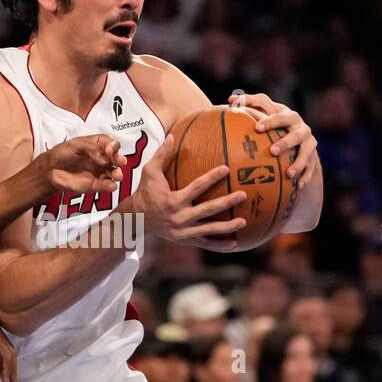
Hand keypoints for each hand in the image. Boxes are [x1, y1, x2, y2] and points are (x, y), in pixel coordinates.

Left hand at [44, 134, 125, 193]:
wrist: (50, 169)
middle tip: (120, 161)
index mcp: (98, 145)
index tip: (109, 149)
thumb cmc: (61, 154)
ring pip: (114, 173)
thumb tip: (103, 158)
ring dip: (117, 173)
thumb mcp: (75, 144)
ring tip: (117, 175)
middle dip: (120, 159)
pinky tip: (111, 185)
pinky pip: (106, 185)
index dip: (113, 146)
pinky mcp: (95, 184)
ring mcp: (99, 171)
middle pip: (116, 158)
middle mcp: (101, 158)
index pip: (111, 144)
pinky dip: (110, 186)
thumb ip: (91, 148)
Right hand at [128, 134, 246, 250]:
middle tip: (243, 195)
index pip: (196, 187)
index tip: (226, 169)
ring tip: (244, 222)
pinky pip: (205, 243)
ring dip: (228, 227)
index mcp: (173, 200)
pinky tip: (234, 243)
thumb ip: (161, 155)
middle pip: (208, 210)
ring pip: (209, 230)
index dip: (211, 177)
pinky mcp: (185, 240)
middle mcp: (179, 217)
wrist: (137, 219)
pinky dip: (219, 245)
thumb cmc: (145, 192)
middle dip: (226, 202)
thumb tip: (172, 136)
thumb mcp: (149, 172)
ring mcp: (183, 231)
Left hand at [229, 93, 317, 182]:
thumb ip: (250, 104)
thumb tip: (231, 99)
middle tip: (273, 151)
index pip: (280, 116)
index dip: (270, 121)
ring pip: (307, 153)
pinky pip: (311, 168)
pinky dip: (306, 176)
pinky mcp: (313, 158)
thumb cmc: (275, 124)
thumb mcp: (265, 111)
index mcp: (289, 116)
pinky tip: (298, 185)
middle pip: (296, 135)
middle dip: (286, 143)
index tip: (257, 128)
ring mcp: (309, 144)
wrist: (299, 138)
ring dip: (299, 163)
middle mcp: (302, 129)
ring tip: (288, 174)